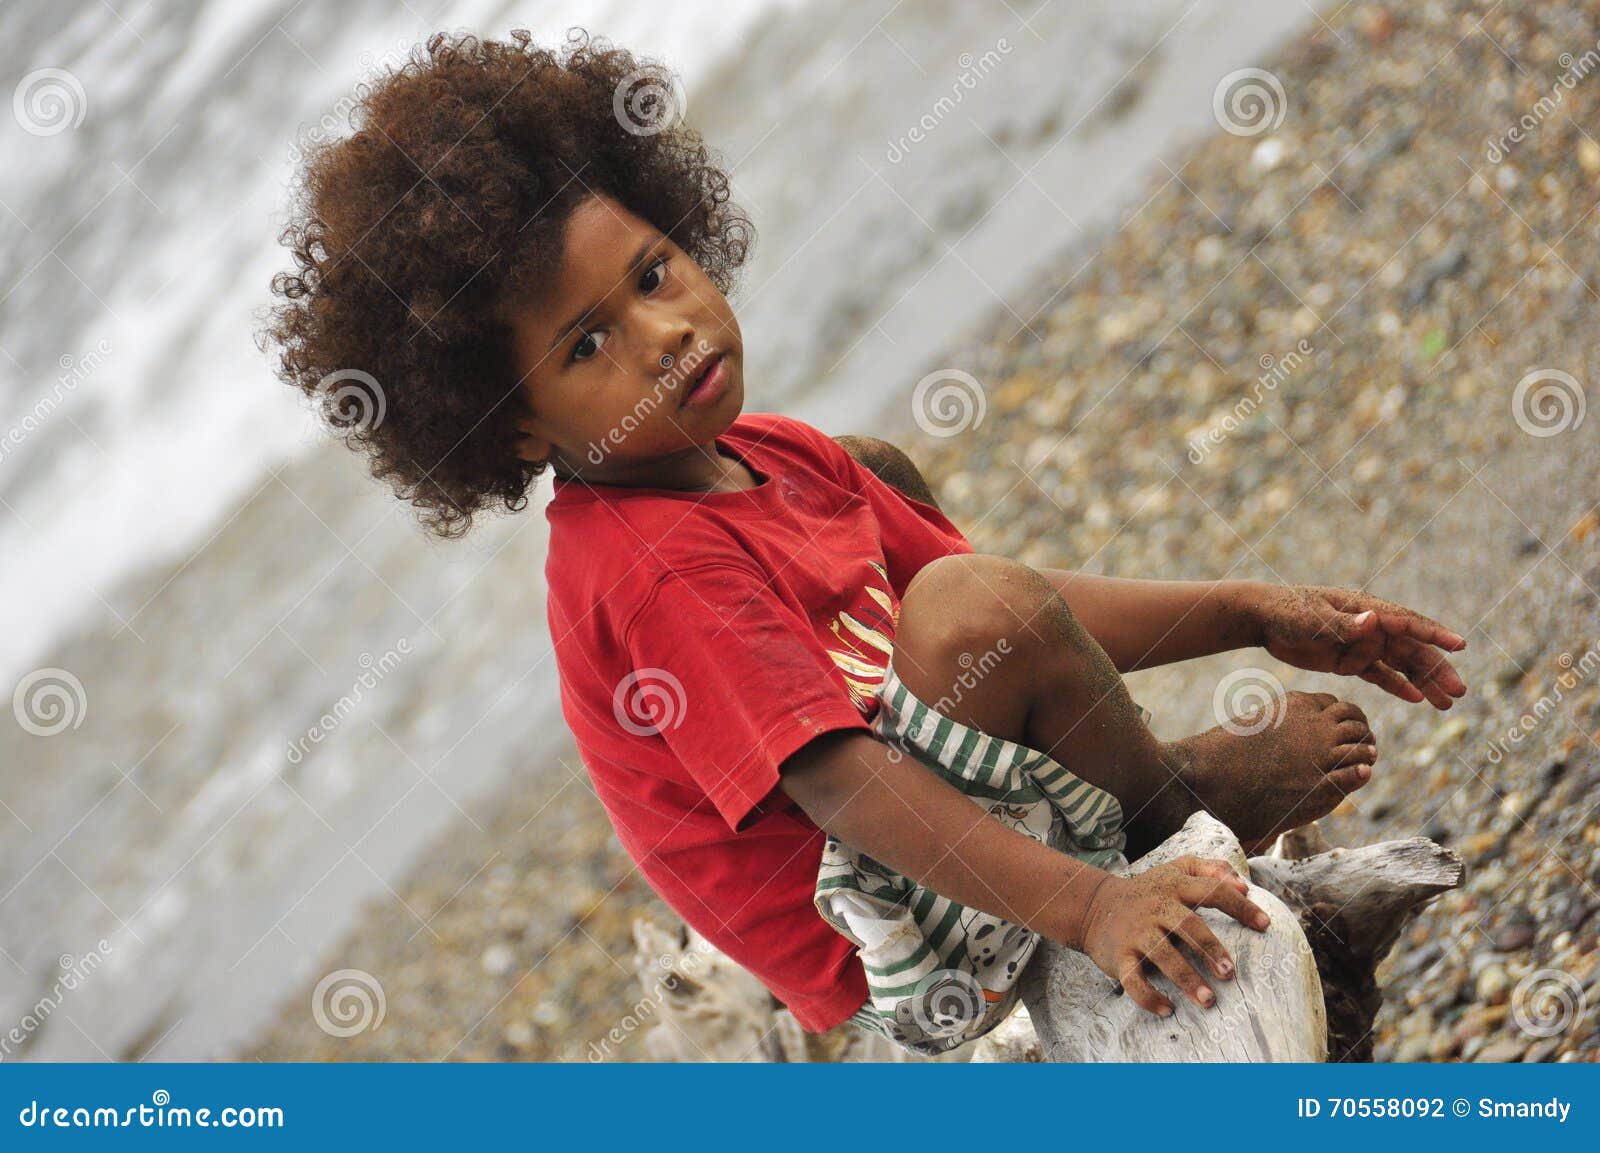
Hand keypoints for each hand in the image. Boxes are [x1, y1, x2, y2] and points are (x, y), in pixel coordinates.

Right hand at [1072, 856, 1270, 1016]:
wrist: (1093, 906)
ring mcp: (1136, 933)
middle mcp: (1156, 908)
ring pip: (1162, 956)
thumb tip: (1244, 885)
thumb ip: (1210, 869)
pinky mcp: (1119, 956)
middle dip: (1210, 949)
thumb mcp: (1176, 869)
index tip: (1265, 925)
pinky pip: (1133, 979)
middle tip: (1229, 973)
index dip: (1240, 906)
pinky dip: (1148, 996)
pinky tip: (1167, 1008)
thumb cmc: (1148, 891)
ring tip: (1208, 1001)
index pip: (1212, 891)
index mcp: (1174, 887)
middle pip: (1187, 925)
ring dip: (1186, 979)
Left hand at [1244, 584, 1467, 708]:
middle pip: (1412, 650)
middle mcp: (1371, 626)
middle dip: (1437, 670)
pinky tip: (1418, 699)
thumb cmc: (1288, 612)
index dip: (1435, 634)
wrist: (1263, 619)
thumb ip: (1343, 623)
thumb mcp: (1313, 619)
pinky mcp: (1350, 660)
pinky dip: (1398, 686)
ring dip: (1425, 683)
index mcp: (1366, 609)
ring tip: (1447, 703)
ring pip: (1401, 665)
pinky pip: (1380, 675)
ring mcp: (1362, 644)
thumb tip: (1374, 619)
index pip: (1407, 623)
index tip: (1461, 645)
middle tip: (1460, 691)